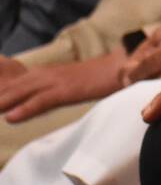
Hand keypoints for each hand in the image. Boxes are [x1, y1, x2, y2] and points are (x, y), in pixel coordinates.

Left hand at [0, 50, 126, 122]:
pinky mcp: (68, 90)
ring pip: (20, 93)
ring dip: (0, 103)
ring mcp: (56, 81)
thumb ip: (51, 90)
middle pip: (9, 87)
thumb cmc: (99, 77)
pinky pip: (42, 101)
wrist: (124, 67)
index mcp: (44, 74)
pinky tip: (10, 117)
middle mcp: (45, 75)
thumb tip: (36, 101)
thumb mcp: (69, 82)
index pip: (11, 83)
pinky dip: (25, 109)